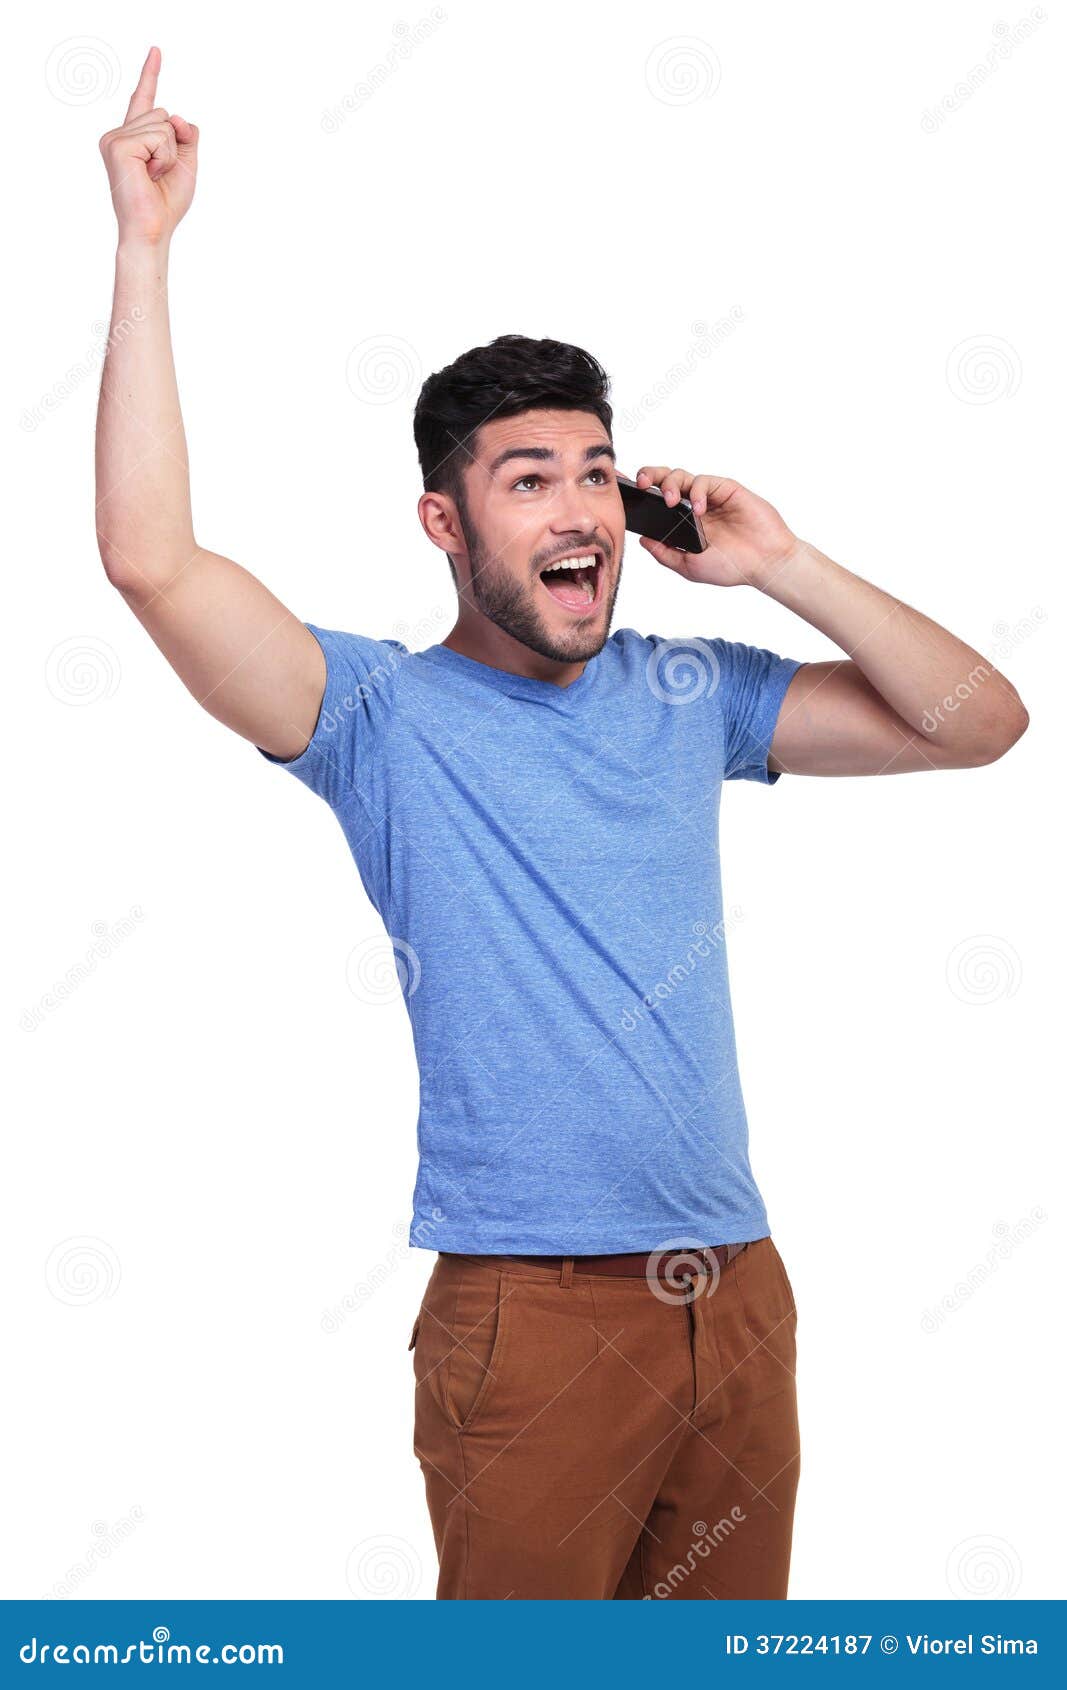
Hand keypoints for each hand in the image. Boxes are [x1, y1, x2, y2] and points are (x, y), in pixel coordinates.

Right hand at [99, 46, 197, 245]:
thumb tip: (176, 114)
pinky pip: (157, 136)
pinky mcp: (117, 145)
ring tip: (154, 175)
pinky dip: (163, 157)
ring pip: (162, 124)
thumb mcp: (186, 164)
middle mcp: (119, 135)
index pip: (144, 100)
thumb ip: (185, 135)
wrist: (152, 230)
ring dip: (169, 154)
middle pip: (163, 114)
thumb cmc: (165, 203)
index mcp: (133, 138)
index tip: (157, 51)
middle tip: (159, 174)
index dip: (150, 75)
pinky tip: (149, 174)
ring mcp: (114, 139)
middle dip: (174, 145)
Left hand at [632, 465, 799, 588]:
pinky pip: (705, 480)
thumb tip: (641, 540)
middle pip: (664, 480)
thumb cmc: (732, 567)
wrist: (765, 563)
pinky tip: (699, 509)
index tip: (622, 489)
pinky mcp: (726, 489)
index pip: (656, 500)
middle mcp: (693, 506)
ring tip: (671, 501)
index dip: (640, 492)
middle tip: (642, 484)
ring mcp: (710, 496)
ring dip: (671, 484)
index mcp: (682, 522)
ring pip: (682, 476)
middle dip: (650, 476)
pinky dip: (698, 491)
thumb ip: (665, 553)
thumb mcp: (689, 566)